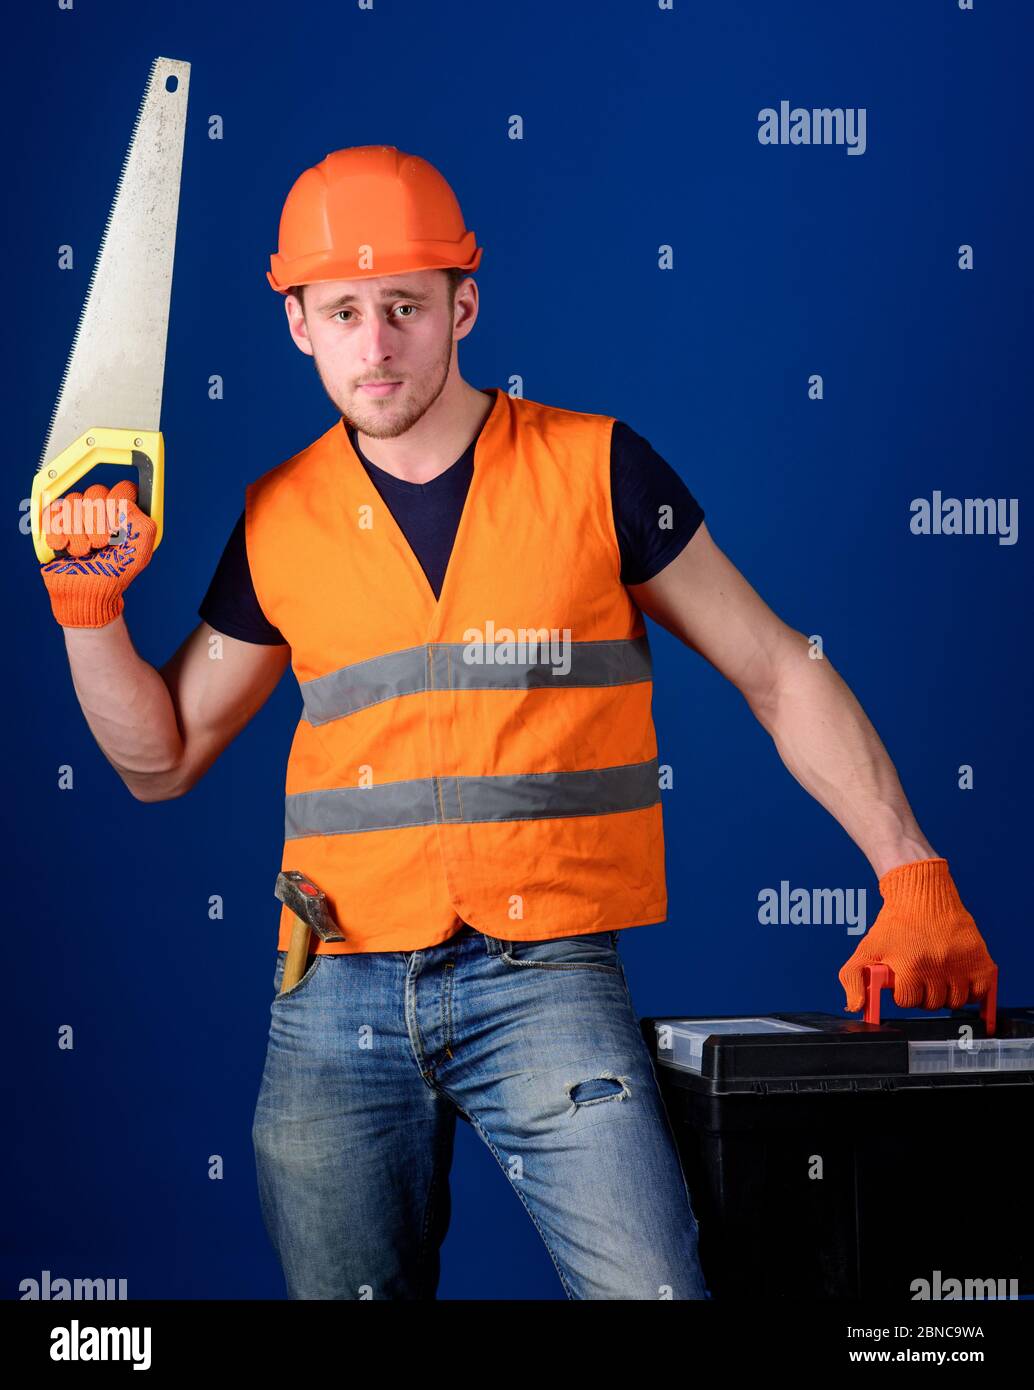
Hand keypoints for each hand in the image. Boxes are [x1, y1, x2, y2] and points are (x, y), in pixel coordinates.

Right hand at [39, 479, 156, 628]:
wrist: (84, 594)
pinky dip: (59, 534)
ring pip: (74, 501)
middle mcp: (102, 508)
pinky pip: (54, 511)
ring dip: (79, 534)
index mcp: (125, 513)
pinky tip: (65, 548)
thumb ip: (144, 525)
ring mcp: (77, 513)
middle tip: (100, 545)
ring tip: (84, 551)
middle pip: (96, 491)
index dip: (118, 505)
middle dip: (98, 524)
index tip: (118, 527)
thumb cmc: (114, 574)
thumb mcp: (140, 553)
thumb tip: (127, 503)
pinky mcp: (55, 520)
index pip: (124, 488)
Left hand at [838, 857, 996, 1011]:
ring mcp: (961, 964)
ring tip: (938, 977)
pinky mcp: (980, 959)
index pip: (908, 1001)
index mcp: (909, 965)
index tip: (904, 981)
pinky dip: (972, 991)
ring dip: (946, 994)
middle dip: (924, 994)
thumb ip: (853, 978)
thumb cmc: (895, 921)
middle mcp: (938, 966)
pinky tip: (959, 979)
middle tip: (921, 977)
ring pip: (957, 1001)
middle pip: (933, 1003)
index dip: (903, 993)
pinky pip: (981, 992)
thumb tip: (855, 1007)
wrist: (923, 892)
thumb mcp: (867, 947)